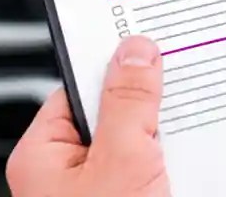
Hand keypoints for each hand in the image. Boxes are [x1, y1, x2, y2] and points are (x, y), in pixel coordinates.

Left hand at [7, 36, 169, 196]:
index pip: (78, 88)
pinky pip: (147, 172)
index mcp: (42, 155)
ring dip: (162, 142)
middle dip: (145, 108)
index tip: (144, 43)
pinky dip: (168, 167)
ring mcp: (94, 190)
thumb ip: (129, 102)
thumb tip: (135, 53)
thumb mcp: (122, 160)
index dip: (113, 66)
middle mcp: (62, 173)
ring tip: (177, 150)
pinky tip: (182, 170)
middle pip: (111, 115)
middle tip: (173, 102)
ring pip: (134, 147)